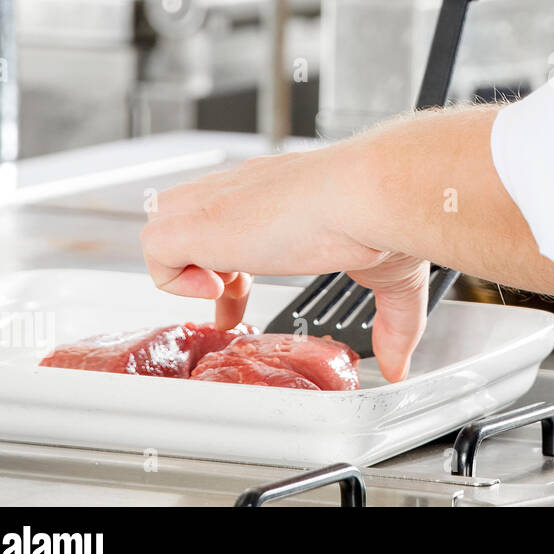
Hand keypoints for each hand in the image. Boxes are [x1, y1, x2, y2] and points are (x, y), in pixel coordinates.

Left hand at [140, 142, 427, 381]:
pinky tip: (221, 289)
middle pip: (189, 217)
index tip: (244, 293)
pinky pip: (154, 250)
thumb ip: (393, 322)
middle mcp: (243, 190)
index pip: (235, 218)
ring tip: (223, 294)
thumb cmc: (381, 217)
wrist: (368, 193)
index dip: (233, 260)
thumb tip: (400, 364)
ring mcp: (216, 203)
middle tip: (229, 299)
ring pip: (163, 225)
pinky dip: (176, 279)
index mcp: (281, 192)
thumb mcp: (389, 276)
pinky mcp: (196, 223)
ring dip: (186, 267)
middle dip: (201, 263)